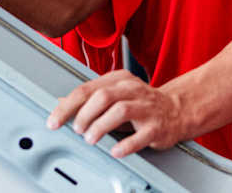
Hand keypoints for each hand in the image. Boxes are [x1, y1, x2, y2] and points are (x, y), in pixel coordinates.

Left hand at [46, 70, 187, 157]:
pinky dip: (126, 144)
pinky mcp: (156, 126)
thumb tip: (60, 103)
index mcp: (119, 80)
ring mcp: (146, 107)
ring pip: (120, 111)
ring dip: (100, 126)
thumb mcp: (114, 95)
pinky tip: (115, 151)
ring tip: (90, 138)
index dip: (67, 106)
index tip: (54, 120)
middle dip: (84, 115)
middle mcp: (132, 90)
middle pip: (103, 96)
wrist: (176, 110)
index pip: (87, 89)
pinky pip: (140, 135)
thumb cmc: (141, 103)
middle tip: (76, 129)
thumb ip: (89, 99)